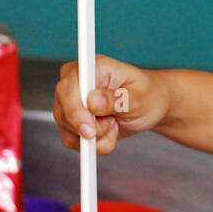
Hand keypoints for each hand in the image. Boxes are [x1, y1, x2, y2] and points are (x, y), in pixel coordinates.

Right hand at [53, 55, 170, 154]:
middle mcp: (76, 82)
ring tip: (115, 125)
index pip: (69, 87)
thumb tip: (92, 101)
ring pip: (68, 129)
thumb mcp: (140, 97)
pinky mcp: (71, 119)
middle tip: (112, 126)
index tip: (90, 129)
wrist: (148, 107)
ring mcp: (71, 101)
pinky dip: (93, 144)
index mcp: (93, 67)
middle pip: (63, 111)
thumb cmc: (146, 95)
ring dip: (95, 137)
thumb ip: (117, 100)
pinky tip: (108, 133)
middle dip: (90, 129)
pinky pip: (71, 140)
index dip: (75, 110)